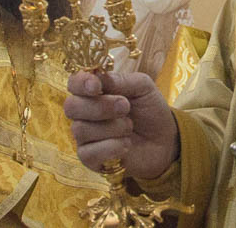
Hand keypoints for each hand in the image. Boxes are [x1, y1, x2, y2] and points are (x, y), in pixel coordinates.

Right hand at [64, 70, 179, 179]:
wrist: (164, 140)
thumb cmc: (149, 109)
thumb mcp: (143, 87)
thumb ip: (121, 80)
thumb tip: (99, 78)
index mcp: (94, 91)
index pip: (74, 83)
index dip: (80, 83)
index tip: (96, 86)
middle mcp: (84, 113)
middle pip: (71, 106)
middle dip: (100, 106)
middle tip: (124, 107)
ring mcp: (84, 137)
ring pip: (81, 129)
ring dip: (112, 127)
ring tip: (130, 126)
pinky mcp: (89, 159)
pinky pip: (89, 153)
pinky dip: (112, 147)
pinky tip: (127, 144)